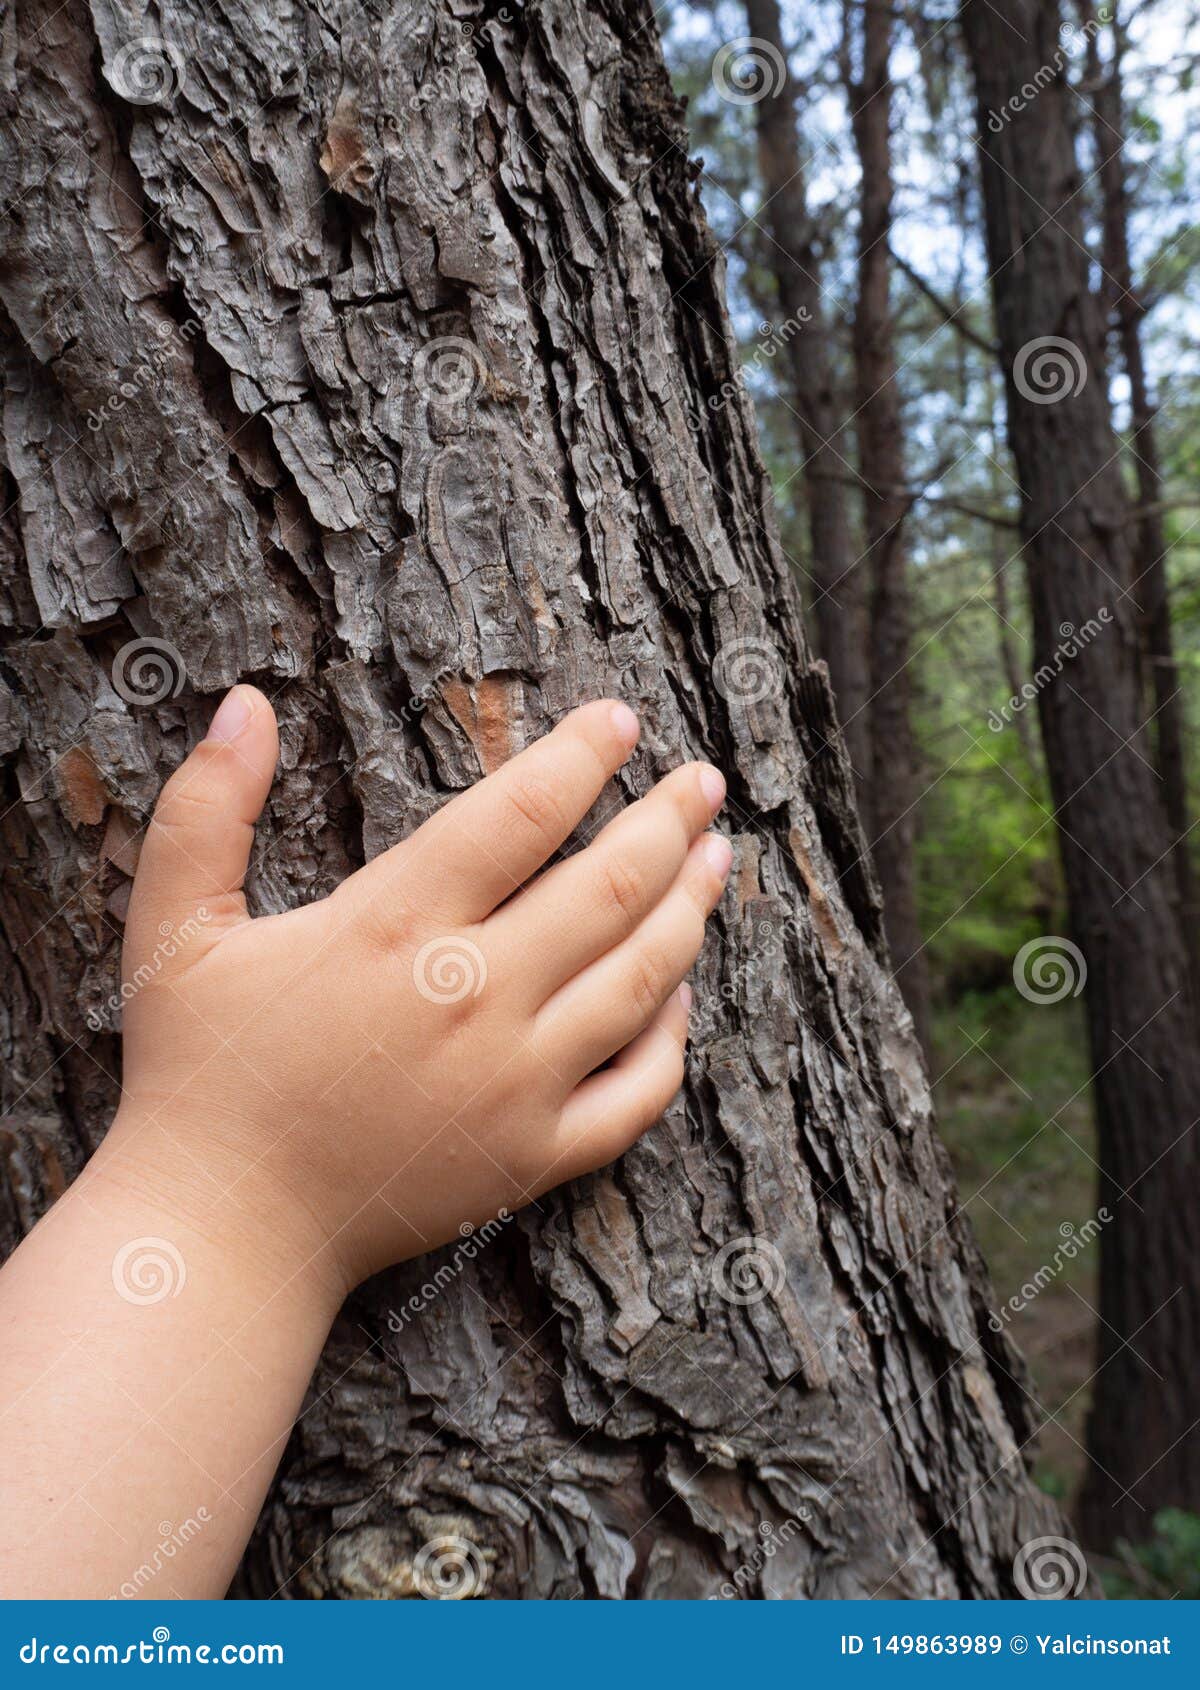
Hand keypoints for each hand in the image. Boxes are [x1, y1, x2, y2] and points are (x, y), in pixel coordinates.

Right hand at [104, 688, 730, 1294]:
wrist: (224, 1227)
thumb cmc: (198, 1073)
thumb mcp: (174, 927)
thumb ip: (207, 809)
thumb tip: (242, 702)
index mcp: (394, 927)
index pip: (521, 813)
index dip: (583, 755)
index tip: (622, 720)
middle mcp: (473, 996)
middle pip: (610, 886)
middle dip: (670, 820)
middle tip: (705, 780)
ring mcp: (517, 1083)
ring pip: (643, 978)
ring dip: (693, 909)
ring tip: (718, 858)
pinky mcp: (534, 1156)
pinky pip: (638, 1092)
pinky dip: (674, 1038)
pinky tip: (682, 994)